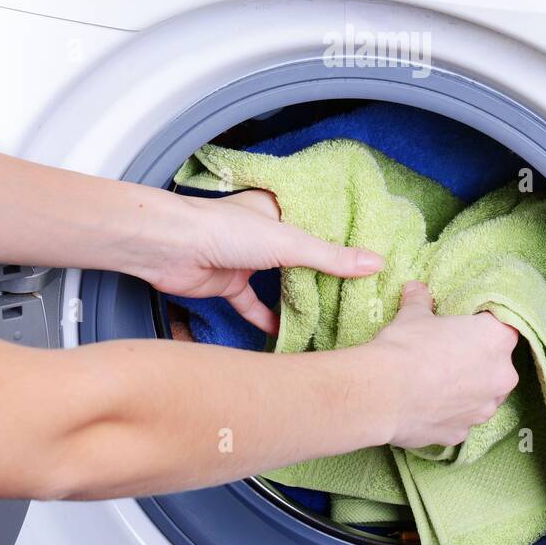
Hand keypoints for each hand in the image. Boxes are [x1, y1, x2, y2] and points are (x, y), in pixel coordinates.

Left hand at [127, 188, 383, 336]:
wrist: (169, 247)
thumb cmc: (224, 230)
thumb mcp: (288, 242)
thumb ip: (330, 257)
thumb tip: (375, 263)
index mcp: (280, 211)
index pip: (320, 226)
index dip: (343, 242)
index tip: (371, 262)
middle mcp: (265, 234)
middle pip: (301, 258)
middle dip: (323, 277)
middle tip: (356, 297)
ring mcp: (246, 259)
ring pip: (279, 283)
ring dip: (297, 300)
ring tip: (329, 317)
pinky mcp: (229, 284)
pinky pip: (253, 305)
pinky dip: (267, 319)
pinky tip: (287, 333)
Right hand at [371, 282, 518, 448]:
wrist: (383, 393)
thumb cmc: (406, 346)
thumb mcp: (413, 315)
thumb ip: (421, 300)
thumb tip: (416, 289)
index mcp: (496, 340)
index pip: (505, 326)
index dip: (485, 326)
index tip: (467, 326)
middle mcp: (500, 377)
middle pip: (498, 364)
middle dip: (478, 360)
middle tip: (448, 354)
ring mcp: (483, 410)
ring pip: (482, 396)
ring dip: (467, 390)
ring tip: (436, 383)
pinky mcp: (461, 434)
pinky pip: (461, 419)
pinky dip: (449, 413)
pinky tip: (427, 405)